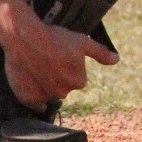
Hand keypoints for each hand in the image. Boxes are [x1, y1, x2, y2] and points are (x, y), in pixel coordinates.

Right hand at [0, 18, 118, 108]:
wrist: (25, 38)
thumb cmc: (56, 38)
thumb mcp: (83, 42)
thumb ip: (100, 53)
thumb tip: (116, 60)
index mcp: (78, 82)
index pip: (76, 78)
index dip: (68, 67)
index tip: (60, 56)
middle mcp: (63, 93)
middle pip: (62, 87)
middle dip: (57, 78)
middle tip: (48, 61)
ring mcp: (44, 97)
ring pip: (48, 94)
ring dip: (45, 86)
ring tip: (37, 68)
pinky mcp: (28, 98)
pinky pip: (34, 103)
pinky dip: (34, 97)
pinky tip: (32, 85)